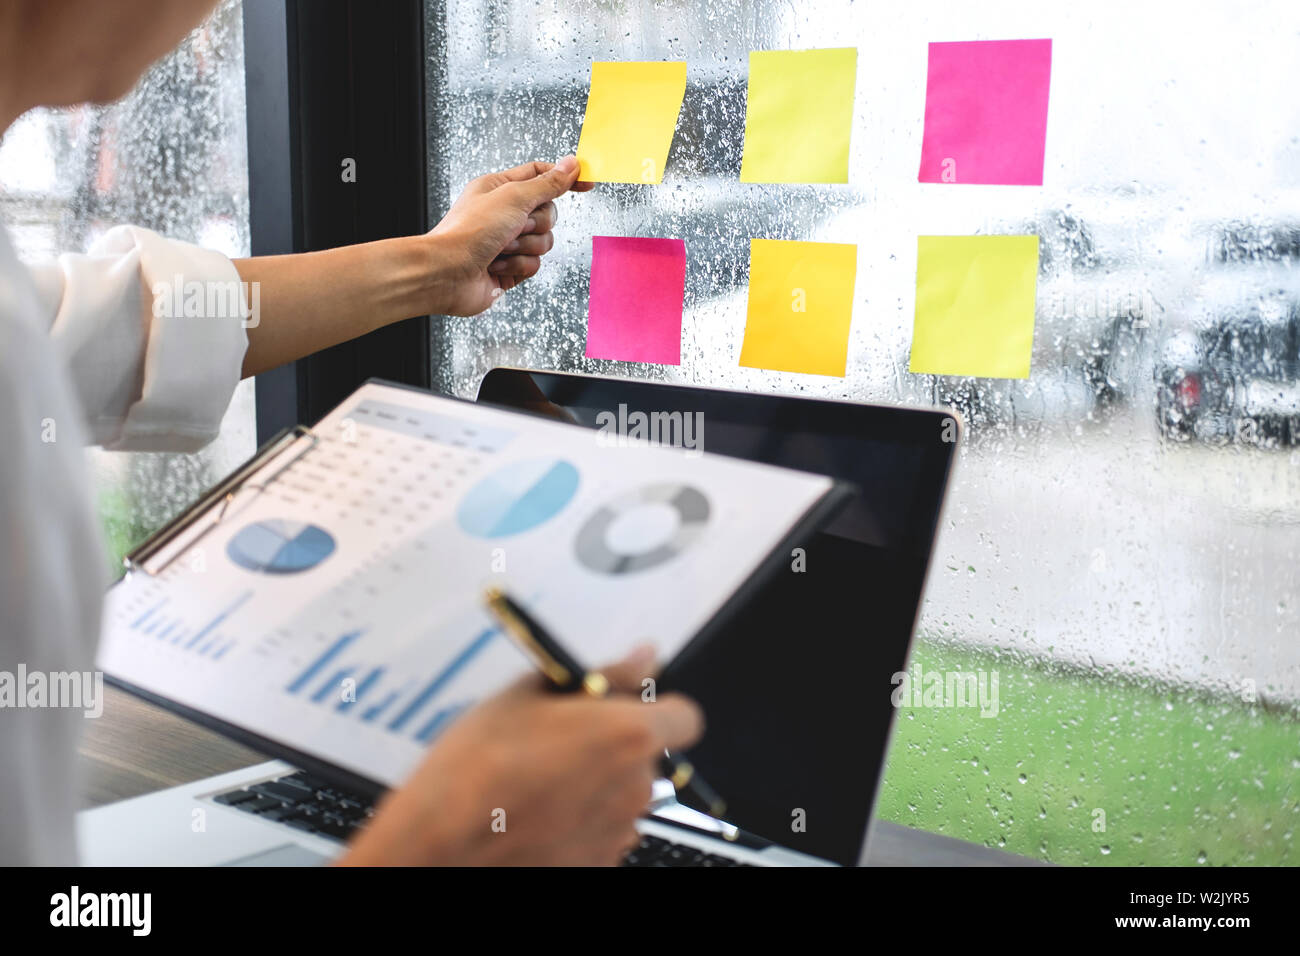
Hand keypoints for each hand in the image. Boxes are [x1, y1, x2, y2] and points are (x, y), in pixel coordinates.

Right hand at [338, 646, 703, 865]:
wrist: (439, 842)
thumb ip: (606, 673)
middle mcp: (634, 788)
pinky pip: (601, 830)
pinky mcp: (598, 864)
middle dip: (613, 744)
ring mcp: (617, 832)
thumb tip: (644, 658)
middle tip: (559, 737)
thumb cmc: (477, 767)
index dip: (658, 707)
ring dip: (594, 783)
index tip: (626, 704)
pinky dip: (578, 820)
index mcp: (627, 735)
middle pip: (646, 755)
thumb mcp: (531, 693)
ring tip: (537, 778)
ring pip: (622, 794)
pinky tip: (535, 811)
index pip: (685, 717)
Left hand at [427, 156, 592, 315]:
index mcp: (499, 188)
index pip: (540, 175)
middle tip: (517, 226)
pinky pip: (534, 264)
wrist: (447, 273)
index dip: (564, 178)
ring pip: (544, 241)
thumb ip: (547, 183)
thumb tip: (570, 165)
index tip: (587, 183)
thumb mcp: (514, 197)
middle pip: (547, 213)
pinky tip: (498, 266)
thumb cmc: (469, 231)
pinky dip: (519, 266)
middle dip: (536, 223)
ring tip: (501, 248)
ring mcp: (506, 242)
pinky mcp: (509, 267)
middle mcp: (503, 213)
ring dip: (525, 247)